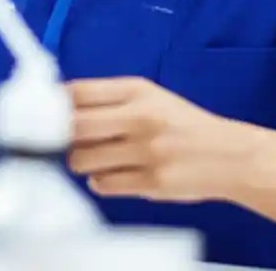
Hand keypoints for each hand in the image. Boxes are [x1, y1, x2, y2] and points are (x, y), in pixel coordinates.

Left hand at [67, 76, 253, 202]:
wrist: (229, 155)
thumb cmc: (182, 126)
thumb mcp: (150, 98)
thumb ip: (108, 100)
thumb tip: (57, 107)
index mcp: (138, 91)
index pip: (78, 92)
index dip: (54, 104)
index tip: (46, 112)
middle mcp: (141, 117)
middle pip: (73, 126)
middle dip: (61, 136)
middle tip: (65, 140)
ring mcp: (146, 151)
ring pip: (82, 159)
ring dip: (81, 161)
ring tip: (96, 158)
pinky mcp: (151, 182)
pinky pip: (102, 184)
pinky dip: (101, 181)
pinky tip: (115, 174)